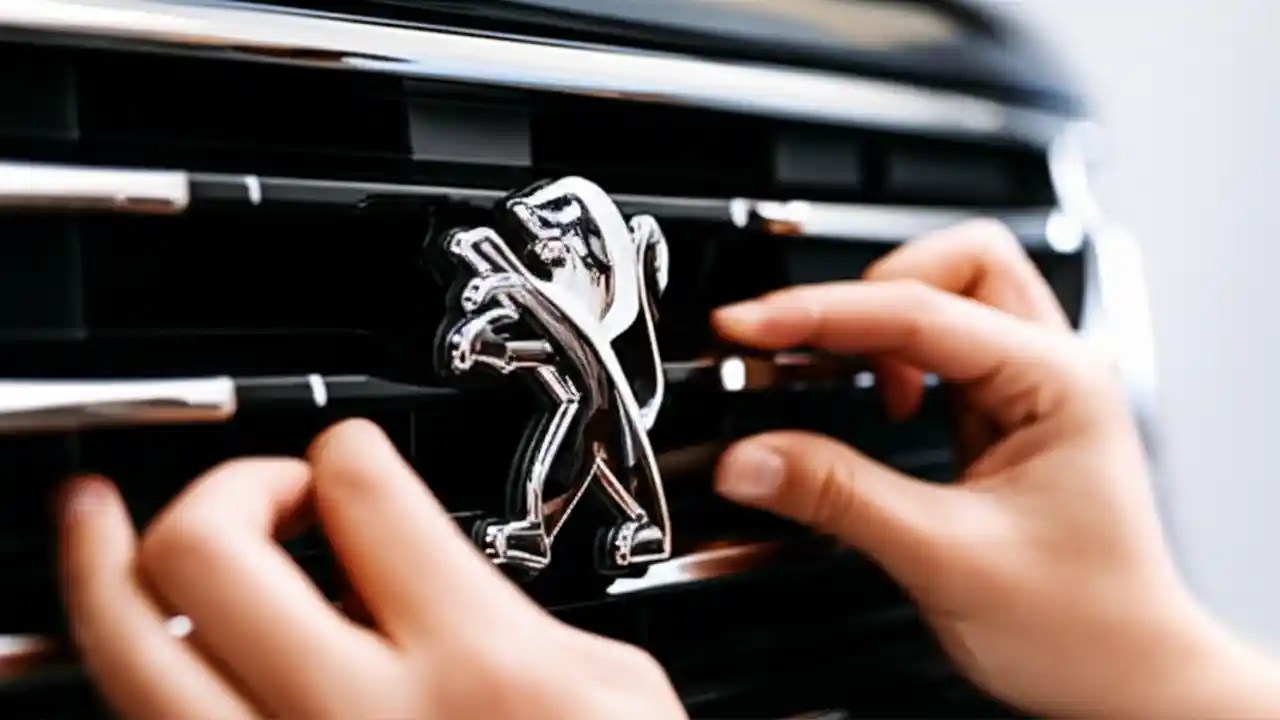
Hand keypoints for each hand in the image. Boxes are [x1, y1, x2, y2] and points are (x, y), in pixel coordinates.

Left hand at [58, 419, 685, 718]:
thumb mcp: (618, 689)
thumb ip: (511, 611)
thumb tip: (426, 565)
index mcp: (477, 665)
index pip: (358, 487)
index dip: (345, 445)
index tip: (347, 459)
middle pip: (208, 551)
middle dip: (225, 487)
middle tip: (263, 495)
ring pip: (127, 653)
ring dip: (102, 566)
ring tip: (98, 523)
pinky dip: (136, 674)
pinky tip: (152, 644)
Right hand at [711, 220, 1279, 717]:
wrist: (1124, 677)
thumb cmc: (1083, 625)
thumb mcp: (945, 555)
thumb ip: (839, 497)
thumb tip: (752, 457)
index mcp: (1058, 381)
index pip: (920, 312)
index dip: (824, 312)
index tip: (755, 325)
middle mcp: (1051, 370)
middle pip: (954, 265)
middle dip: (869, 290)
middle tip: (797, 336)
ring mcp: (1029, 390)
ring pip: (946, 298)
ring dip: (879, 324)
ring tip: (827, 368)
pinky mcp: (1003, 416)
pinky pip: (937, 351)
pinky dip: (889, 359)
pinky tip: (868, 397)